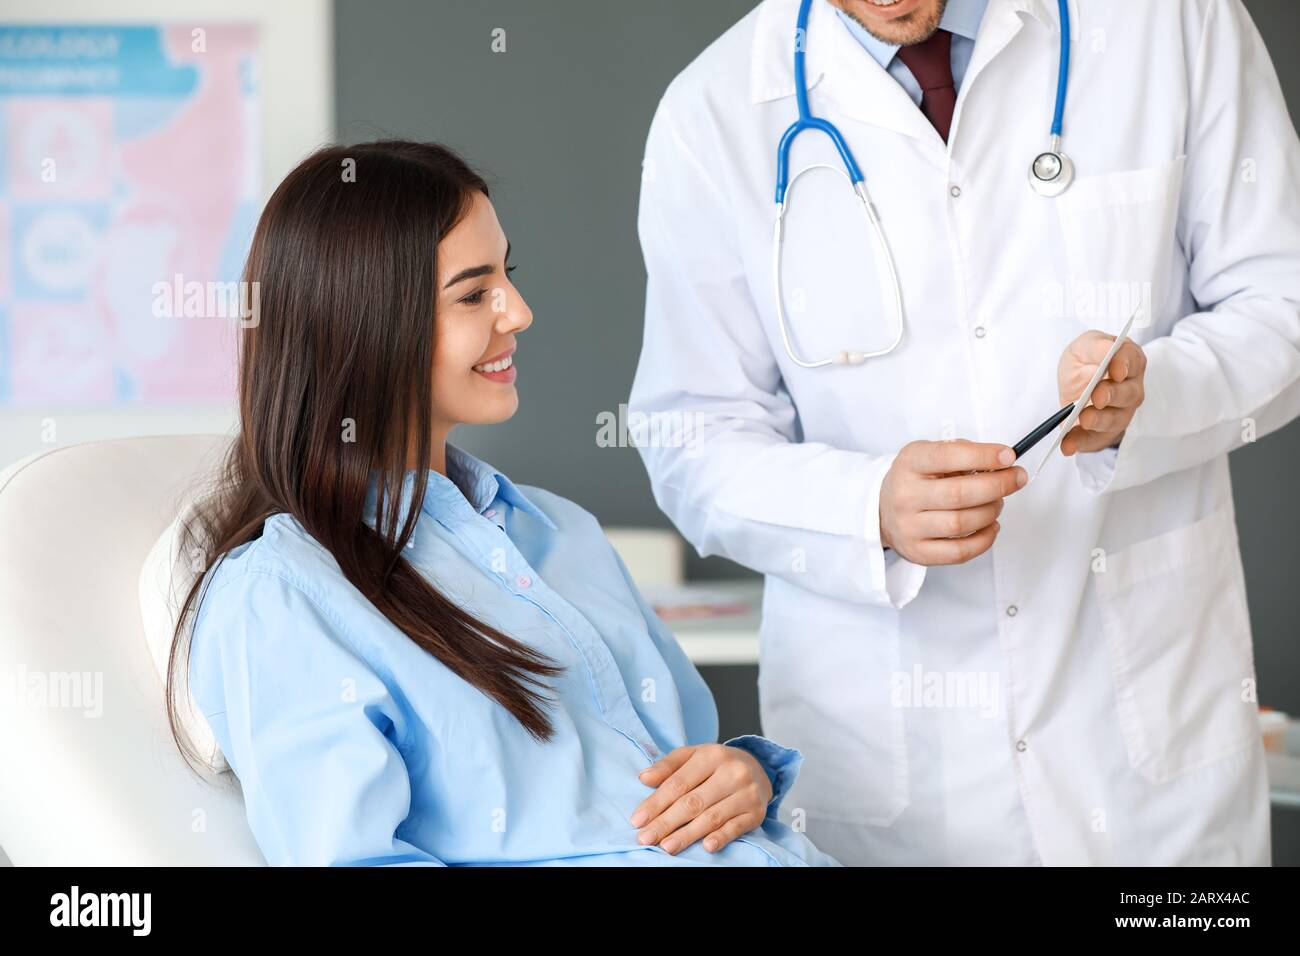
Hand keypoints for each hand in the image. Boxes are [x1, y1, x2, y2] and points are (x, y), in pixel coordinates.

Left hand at [629, 743, 770, 854]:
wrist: (757, 768)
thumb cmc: (716, 764)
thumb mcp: (693, 756)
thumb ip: (668, 766)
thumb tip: (644, 778)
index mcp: (712, 755)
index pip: (678, 783)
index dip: (656, 802)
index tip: (638, 820)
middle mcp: (732, 772)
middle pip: (693, 802)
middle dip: (666, 822)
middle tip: (646, 838)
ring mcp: (746, 793)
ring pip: (712, 817)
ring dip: (687, 834)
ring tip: (667, 846)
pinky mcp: (756, 813)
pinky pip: (736, 828)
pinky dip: (721, 837)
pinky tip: (706, 847)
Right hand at [879, 440, 1026, 564]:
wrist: (882, 509)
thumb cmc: (915, 480)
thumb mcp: (928, 455)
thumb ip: (961, 453)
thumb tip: (1001, 462)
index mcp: (909, 463)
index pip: (948, 456)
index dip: (983, 456)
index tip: (1008, 456)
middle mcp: (905, 495)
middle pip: (960, 493)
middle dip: (998, 485)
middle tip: (1016, 479)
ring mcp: (909, 527)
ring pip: (963, 523)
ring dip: (991, 511)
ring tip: (997, 502)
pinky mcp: (918, 552)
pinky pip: (960, 552)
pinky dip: (985, 539)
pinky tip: (990, 526)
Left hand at [1057, 331, 1147, 454]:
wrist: (1075, 382)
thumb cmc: (1086, 360)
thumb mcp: (1085, 346)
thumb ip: (1097, 346)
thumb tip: (1108, 349)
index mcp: (1129, 362)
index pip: (1133, 361)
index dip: (1124, 366)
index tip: (1115, 371)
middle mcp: (1130, 389)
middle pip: (1128, 394)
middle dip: (1113, 395)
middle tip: (1098, 396)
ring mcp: (1120, 413)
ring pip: (1115, 419)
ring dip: (1099, 420)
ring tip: (1084, 419)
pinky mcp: (1103, 432)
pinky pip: (1094, 440)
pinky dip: (1080, 443)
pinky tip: (1067, 446)